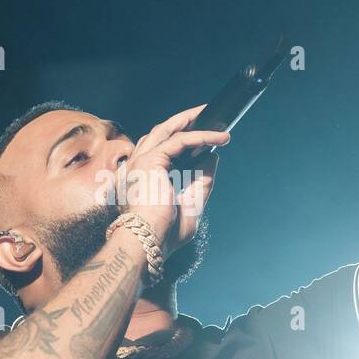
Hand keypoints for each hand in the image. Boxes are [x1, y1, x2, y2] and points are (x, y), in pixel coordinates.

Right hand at [110, 104, 228, 261]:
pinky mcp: (151, 160)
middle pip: (162, 131)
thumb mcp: (191, 204)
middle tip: (208, 115)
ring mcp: (141, 160)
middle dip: (187, 120)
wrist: (150, 242)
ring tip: (218, 123)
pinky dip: (202, 136)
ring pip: (169, 129)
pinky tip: (220, 139)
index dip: (181, 136)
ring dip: (194, 121)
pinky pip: (181, 140)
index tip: (204, 135)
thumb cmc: (164, 233)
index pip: (160, 147)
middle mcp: (138, 165)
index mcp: (143, 176)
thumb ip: (201, 181)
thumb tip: (212, 157)